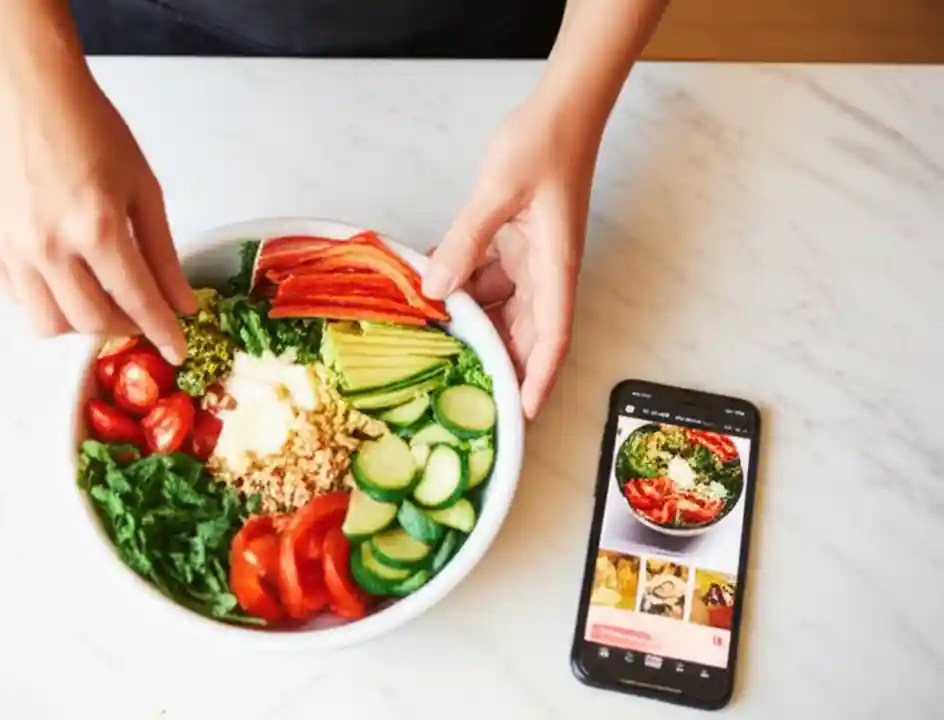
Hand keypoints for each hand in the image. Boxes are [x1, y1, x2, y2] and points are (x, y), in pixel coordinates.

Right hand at [0, 68, 194, 362]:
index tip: (177, 350)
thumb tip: (182, 303)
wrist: (28, 95)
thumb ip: (162, 253)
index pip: (135, 300)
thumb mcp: (142, 188)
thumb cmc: (91, 131)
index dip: (161, 331)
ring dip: (81, 324)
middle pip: (91, 321)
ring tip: (100, 300)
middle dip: (124, 328)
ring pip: (49, 324)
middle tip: (140, 316)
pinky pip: (19, 300)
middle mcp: (50, 246)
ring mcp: (13, 249)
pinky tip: (65, 280)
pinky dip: (47, 302)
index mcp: (96, 227)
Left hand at [423, 101, 596, 419]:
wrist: (559, 109)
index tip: (525, 414)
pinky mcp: (512, 243)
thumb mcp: (497, 193)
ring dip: (474, 327)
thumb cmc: (542, 145)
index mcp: (554, 266)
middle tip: (467, 399)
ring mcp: (529, 258)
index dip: (540, 378)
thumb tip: (437, 289)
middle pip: (525, 333)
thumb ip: (465, 242)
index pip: (552, 336)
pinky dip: (461, 290)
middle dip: (502, 367)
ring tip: (437, 352)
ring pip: (501, 308)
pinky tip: (430, 297)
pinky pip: (485, 278)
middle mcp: (545, 270)